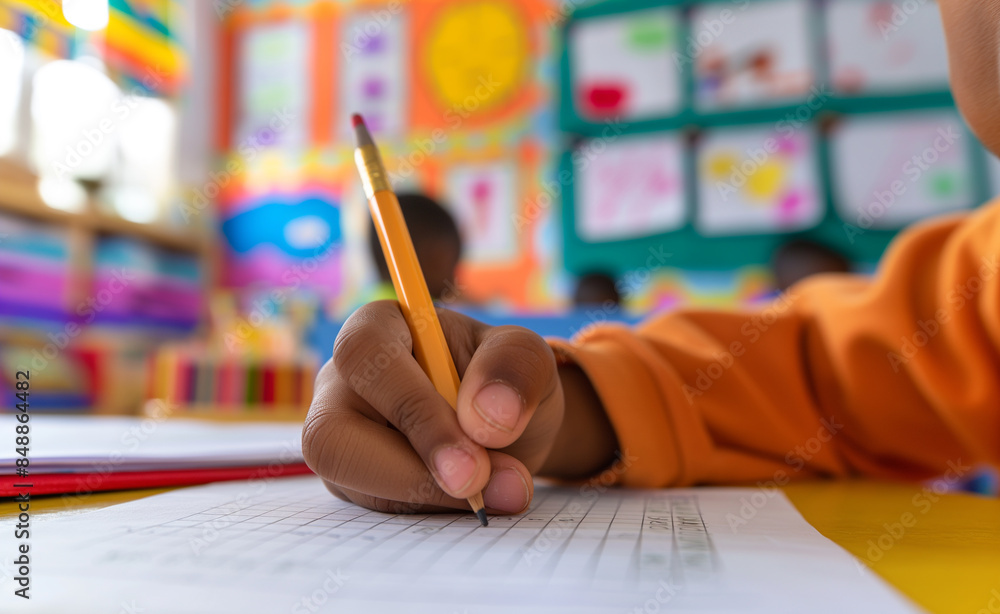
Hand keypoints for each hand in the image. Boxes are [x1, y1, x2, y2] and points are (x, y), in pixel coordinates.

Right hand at [301, 301, 615, 514]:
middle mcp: (344, 383)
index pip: (364, 356)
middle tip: (479, 489)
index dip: (412, 408)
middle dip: (409, 471)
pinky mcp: (354, 482)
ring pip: (350, 480)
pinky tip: (474, 500)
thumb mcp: (528, 359)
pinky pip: (375, 510)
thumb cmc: (505, 379)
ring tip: (498, 490)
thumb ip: (515, 370)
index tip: (473, 457)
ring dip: (429, 496)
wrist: (508, 427)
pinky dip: (432, 512)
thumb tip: (487, 420)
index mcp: (378, 328)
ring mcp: (342, 437)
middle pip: (331, 434)